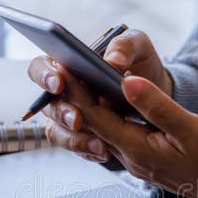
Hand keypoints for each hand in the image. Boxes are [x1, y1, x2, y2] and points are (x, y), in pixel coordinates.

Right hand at [27, 30, 171, 162]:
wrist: (155, 94)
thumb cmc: (139, 64)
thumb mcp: (138, 46)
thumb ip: (125, 45)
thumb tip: (112, 61)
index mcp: (68, 64)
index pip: (42, 67)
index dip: (44, 75)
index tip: (59, 82)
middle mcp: (64, 92)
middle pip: (47, 104)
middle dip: (61, 112)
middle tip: (77, 119)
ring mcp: (71, 116)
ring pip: (58, 131)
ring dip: (74, 139)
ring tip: (98, 143)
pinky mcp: (83, 136)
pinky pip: (76, 147)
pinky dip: (89, 150)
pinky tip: (105, 151)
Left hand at [60, 72, 197, 197]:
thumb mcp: (192, 129)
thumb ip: (157, 106)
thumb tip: (127, 82)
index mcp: (140, 151)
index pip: (97, 119)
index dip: (76, 94)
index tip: (61, 70)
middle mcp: (133, 159)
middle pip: (93, 126)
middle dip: (74, 100)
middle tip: (57, 71)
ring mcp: (140, 162)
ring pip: (104, 132)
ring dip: (88, 109)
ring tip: (75, 82)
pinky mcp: (149, 160)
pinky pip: (119, 137)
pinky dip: (108, 118)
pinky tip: (107, 103)